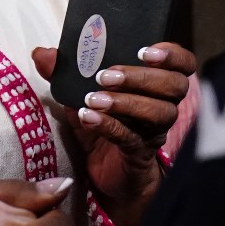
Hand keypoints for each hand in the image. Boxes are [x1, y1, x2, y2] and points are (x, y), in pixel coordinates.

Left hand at [33, 41, 196, 225]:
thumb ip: (64, 73)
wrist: (107, 174)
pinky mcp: (140, 154)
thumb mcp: (80, 96)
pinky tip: (88, 118)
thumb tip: (42, 53)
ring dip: (125, 102)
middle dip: (140, 77)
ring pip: (159, 113)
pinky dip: (108, 125)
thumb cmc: (101, 126)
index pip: (182, 65)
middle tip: (106, 76)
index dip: (171, 55)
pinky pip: (131, 138)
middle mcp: (162, 106)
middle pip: (174, 86)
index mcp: (155, 86)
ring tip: (94, 98)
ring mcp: (154, 132)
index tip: (144, 51)